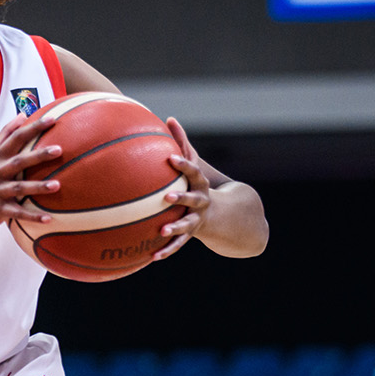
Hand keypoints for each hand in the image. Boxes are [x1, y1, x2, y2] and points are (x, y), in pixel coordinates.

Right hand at [0, 113, 63, 235]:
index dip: (33, 127)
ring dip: (38, 187)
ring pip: (19, 188)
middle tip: (60, 150)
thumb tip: (23, 114)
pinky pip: (17, 213)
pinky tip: (48, 218)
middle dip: (39, 155)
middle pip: (19, 161)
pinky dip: (32, 216)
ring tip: (57, 185)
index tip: (52, 119)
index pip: (15, 137)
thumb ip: (5, 134)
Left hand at [153, 117, 210, 261]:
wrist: (222, 213)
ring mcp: (197, 220)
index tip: (170, 158)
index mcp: (199, 183)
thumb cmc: (198, 183)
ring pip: (187, 225)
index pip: (193, 171)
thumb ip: (181, 142)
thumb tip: (168, 118)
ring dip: (175, 229)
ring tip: (161, 232)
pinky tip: (151, 258)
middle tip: (166, 197)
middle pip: (193, 200)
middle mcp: (201, 202)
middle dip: (181, 198)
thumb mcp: (193, 163)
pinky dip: (166, 251)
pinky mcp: (190, 235)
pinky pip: (178, 245)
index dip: (183, 164)